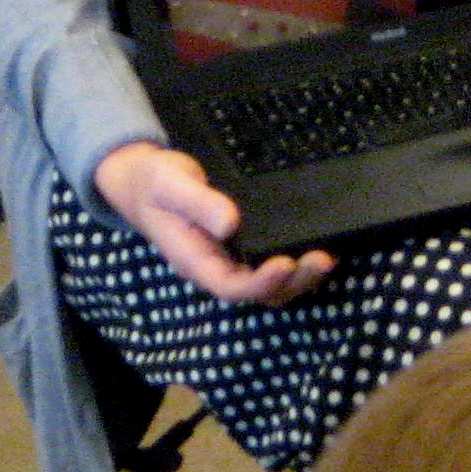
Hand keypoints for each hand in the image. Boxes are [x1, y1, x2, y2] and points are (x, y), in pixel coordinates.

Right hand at [93, 141, 333, 304]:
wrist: (144, 179)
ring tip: (326, 258)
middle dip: (293, 282)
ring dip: (299, 277)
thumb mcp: (170, 186)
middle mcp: (216, 266)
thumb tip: (231, 223)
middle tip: (321, 259)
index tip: (286, 263)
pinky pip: (269, 264)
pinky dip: (295, 263)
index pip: (231, 286)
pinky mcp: (241, 247)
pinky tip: (316, 248)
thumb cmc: (154, 183)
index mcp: (194, 260)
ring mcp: (229, 259)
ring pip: (269, 284)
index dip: (261, 282)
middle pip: (258, 292)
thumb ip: (199, 204)